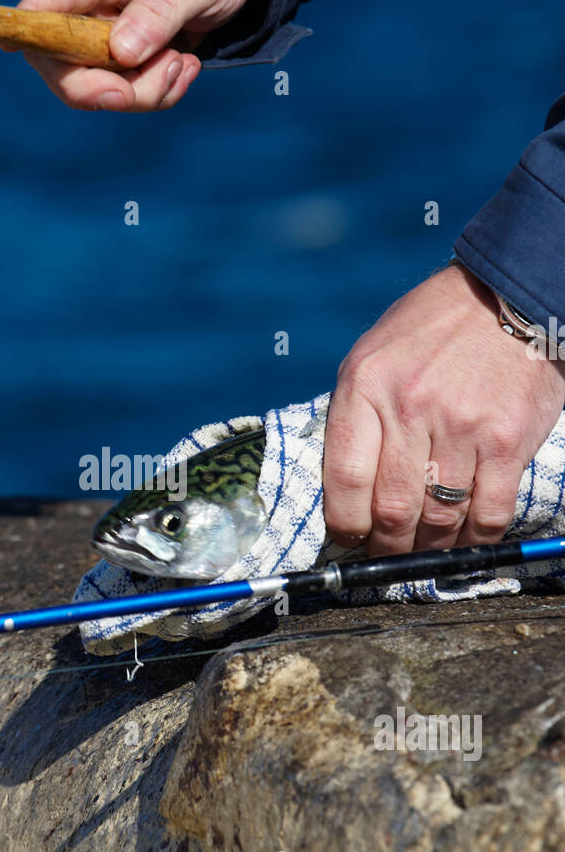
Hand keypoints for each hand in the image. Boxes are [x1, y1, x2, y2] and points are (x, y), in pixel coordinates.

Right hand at [5, 0, 252, 110]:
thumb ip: (161, 11)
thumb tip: (119, 54)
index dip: (29, 23)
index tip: (9, 44)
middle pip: (56, 55)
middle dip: (109, 88)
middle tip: (166, 79)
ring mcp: (85, 20)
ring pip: (85, 83)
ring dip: (141, 91)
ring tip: (183, 63)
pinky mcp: (99, 49)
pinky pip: (110, 88)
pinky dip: (148, 90)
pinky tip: (179, 65)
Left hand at [323, 263, 564, 553]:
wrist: (505, 297)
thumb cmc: (430, 332)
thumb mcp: (371, 357)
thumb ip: (355, 418)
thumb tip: (344, 493)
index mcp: (365, 386)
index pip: (344, 479)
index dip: (344, 524)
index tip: (348, 538)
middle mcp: (410, 407)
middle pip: (392, 509)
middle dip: (386, 546)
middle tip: (387, 554)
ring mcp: (462, 426)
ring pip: (439, 518)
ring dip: (429, 549)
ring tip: (423, 551)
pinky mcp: (508, 441)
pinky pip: (488, 513)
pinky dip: (474, 540)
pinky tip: (464, 541)